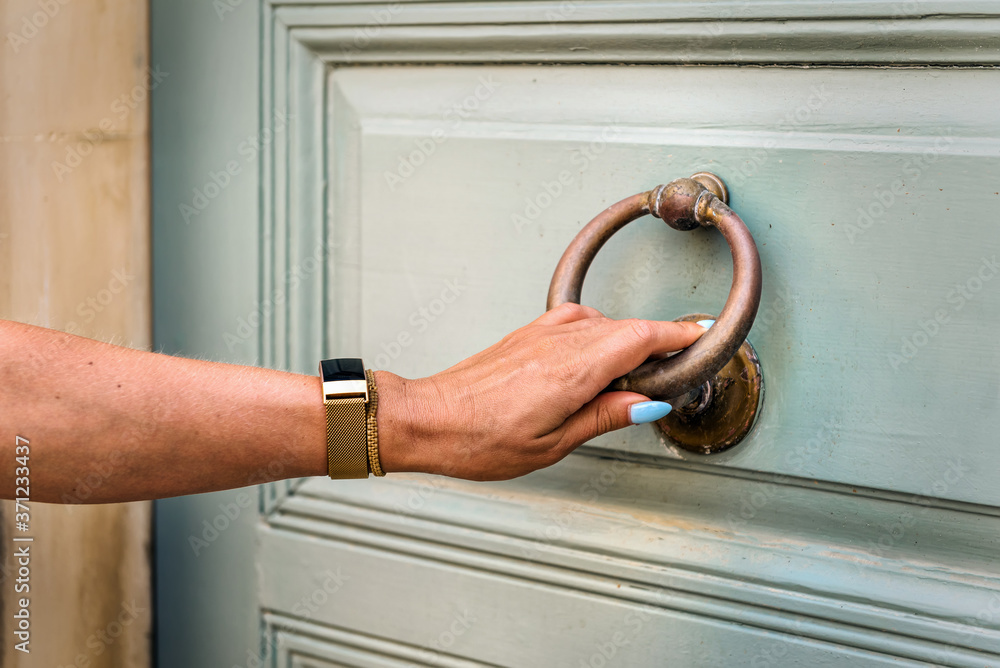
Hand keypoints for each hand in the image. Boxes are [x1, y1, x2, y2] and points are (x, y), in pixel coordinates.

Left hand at [374, 303, 706, 480]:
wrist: (429, 419)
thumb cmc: (479, 438)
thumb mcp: (554, 443)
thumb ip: (606, 416)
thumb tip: (646, 404)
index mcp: (573, 369)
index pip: (642, 336)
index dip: (677, 335)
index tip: (700, 338)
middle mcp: (559, 340)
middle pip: (627, 327)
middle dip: (657, 343)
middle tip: (672, 373)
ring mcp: (542, 331)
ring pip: (604, 324)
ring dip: (626, 342)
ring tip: (630, 380)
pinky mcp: (529, 332)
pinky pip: (579, 324)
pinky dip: (599, 339)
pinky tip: (594, 366)